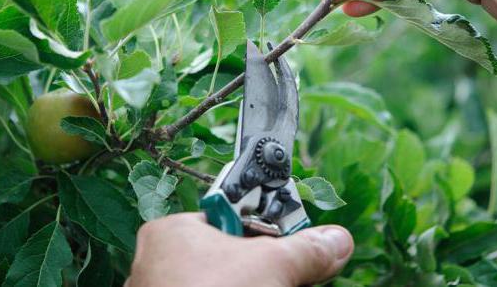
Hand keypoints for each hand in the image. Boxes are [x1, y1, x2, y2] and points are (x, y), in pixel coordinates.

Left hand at [124, 213, 353, 286]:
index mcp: (171, 233)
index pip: (228, 217)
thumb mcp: (274, 267)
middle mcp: (158, 265)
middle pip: (228, 257)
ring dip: (255, 286)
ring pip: (222, 284)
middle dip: (264, 270)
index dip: (263, 231)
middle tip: (289, 278)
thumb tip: (338, 240)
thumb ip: (306, 250)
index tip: (288, 249)